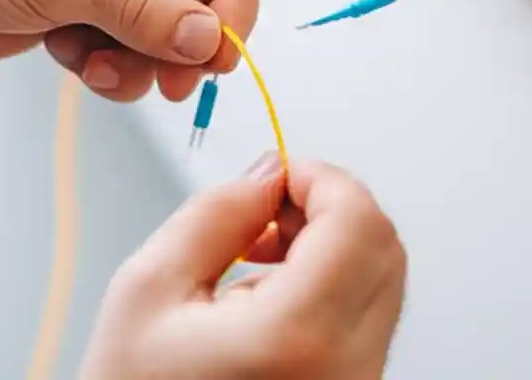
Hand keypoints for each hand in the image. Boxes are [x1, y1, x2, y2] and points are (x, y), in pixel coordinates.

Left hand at [0, 0, 257, 99]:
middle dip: (184, 42)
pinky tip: (73, 64)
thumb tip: (212, 39)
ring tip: (102, 71)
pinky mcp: (72, 15)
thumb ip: (143, 11)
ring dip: (143, 61)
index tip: (224, 50)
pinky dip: (110, 68)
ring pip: (159, 32)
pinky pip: (122, 49)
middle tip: (173, 82)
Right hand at [80, 156, 406, 379]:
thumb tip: (270, 172)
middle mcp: (346, 370)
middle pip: (383, 248)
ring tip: (255, 266)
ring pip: (382, 282)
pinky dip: (332, 289)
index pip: (356, 222)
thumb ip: (217, 213)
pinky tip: (269, 304)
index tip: (279, 175)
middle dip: (328, 210)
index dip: (321, 179)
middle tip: (265, 215)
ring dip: (330, 249)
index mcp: (297, 338)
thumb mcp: (148, 289)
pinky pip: (369, 320)